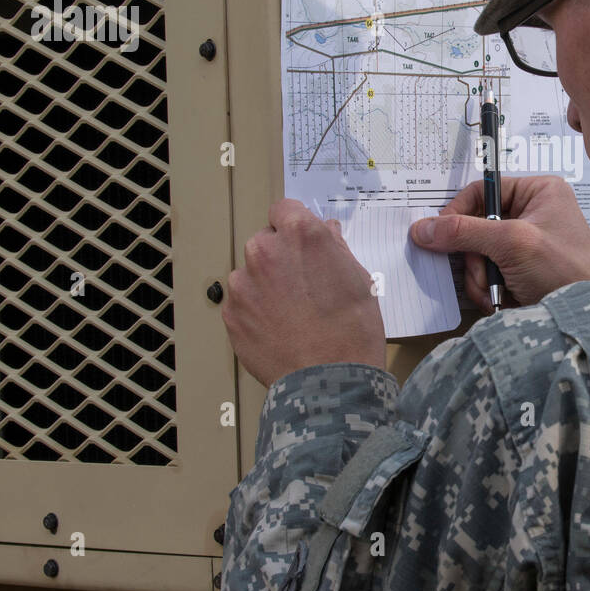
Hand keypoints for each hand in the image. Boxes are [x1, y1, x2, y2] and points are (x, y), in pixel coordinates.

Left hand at [221, 199, 385, 387]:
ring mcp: (243, 283)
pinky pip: (241, 302)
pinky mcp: (230, 313)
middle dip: (280, 256)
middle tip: (301, 284)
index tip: (300, 240)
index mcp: (300, 234)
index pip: (285, 208)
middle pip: (265, 241)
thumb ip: (335, 248)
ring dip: (265, 284)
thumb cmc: (352, 331)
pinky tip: (278, 328)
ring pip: (251, 273)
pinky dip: (255, 310)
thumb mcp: (359, 280)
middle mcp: (265, 251)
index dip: (295, 225)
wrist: (328, 381)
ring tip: (290, 312)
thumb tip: (325, 233)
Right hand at [409, 175, 589, 311]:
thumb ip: (465, 232)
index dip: (458, 212)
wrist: (584, 320)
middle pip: (476, 225)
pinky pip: (488, 272)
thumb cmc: (564, 271)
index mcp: (539, 192)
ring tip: (497, 291)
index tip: (439, 235)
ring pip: (479, 253)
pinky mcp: (521, 269)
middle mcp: (533, 212)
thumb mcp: (512, 244)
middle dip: (475, 257)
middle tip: (484, 274)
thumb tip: (423, 228)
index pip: (483, 190)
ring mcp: (526, 243)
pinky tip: (503, 299)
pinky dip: (488, 288)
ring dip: (481, 276)